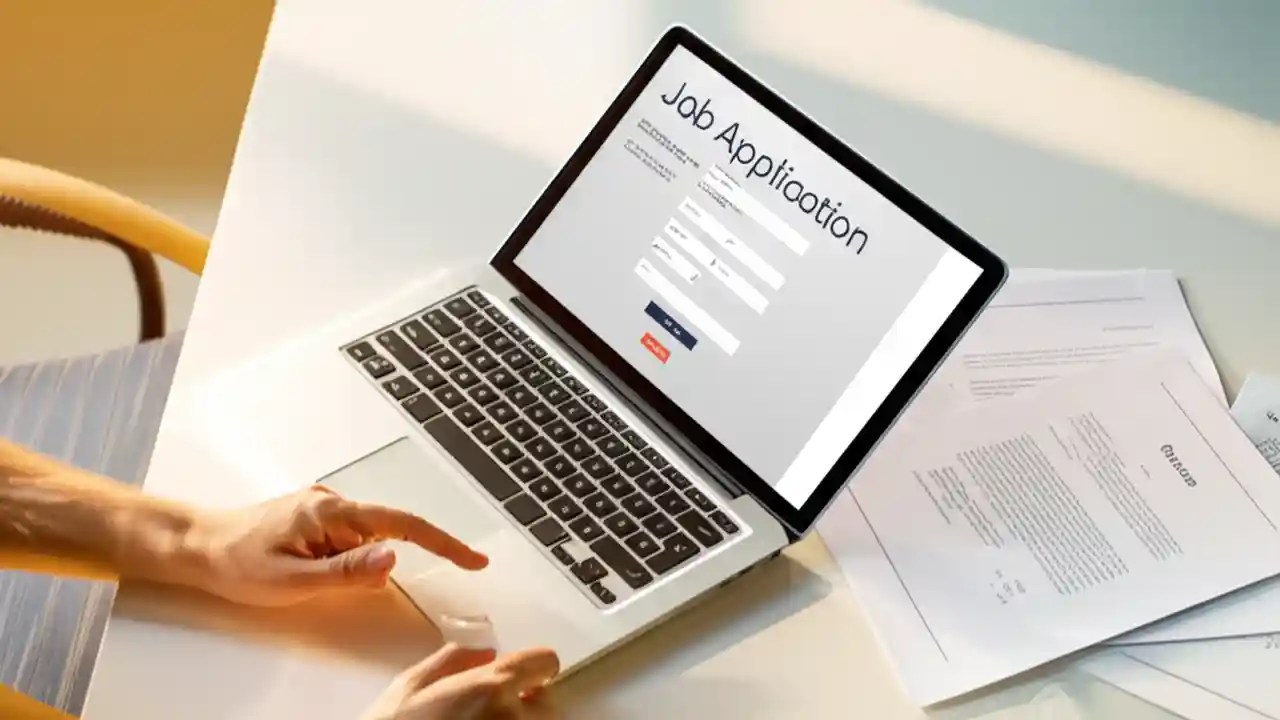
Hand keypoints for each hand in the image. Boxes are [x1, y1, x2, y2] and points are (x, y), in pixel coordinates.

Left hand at [174, 485, 487, 605]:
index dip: (444, 542)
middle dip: (368, 565)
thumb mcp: (293, 581)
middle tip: (321, 580)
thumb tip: (394, 557)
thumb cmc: (235, 562)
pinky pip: (345, 537)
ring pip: (361, 539)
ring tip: (295, 573)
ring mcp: (322, 504)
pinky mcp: (314, 514)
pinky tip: (300, 566)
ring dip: (346, 565)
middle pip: (381, 534)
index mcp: (331, 511)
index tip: (473, 559)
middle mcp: (332, 499)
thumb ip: (348, 571)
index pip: (404, 524)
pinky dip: (339, 558)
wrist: (195, 544)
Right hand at [361, 644, 559, 719]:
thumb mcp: (411, 684)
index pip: (544, 662)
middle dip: (528, 702)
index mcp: (490, 685)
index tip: (529, 676)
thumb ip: (452, 660)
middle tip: (499, 707)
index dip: (536, 667)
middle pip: (547, 703)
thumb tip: (484, 653)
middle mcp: (509, 715)